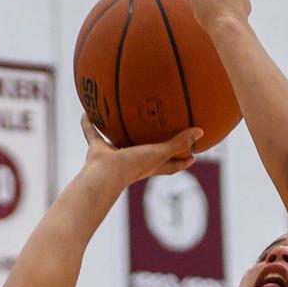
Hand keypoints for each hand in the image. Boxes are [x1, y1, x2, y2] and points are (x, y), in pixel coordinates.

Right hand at [80, 116, 199, 181]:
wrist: (104, 175)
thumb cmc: (134, 166)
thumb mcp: (160, 153)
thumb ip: (178, 142)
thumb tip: (200, 132)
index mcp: (150, 165)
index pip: (170, 166)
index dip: (181, 162)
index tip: (193, 157)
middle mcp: (132, 162)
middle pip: (146, 154)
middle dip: (152, 146)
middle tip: (161, 133)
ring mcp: (114, 157)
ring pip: (117, 142)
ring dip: (118, 133)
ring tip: (120, 117)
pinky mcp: (97, 151)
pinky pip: (93, 134)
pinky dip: (89, 124)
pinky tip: (87, 111)